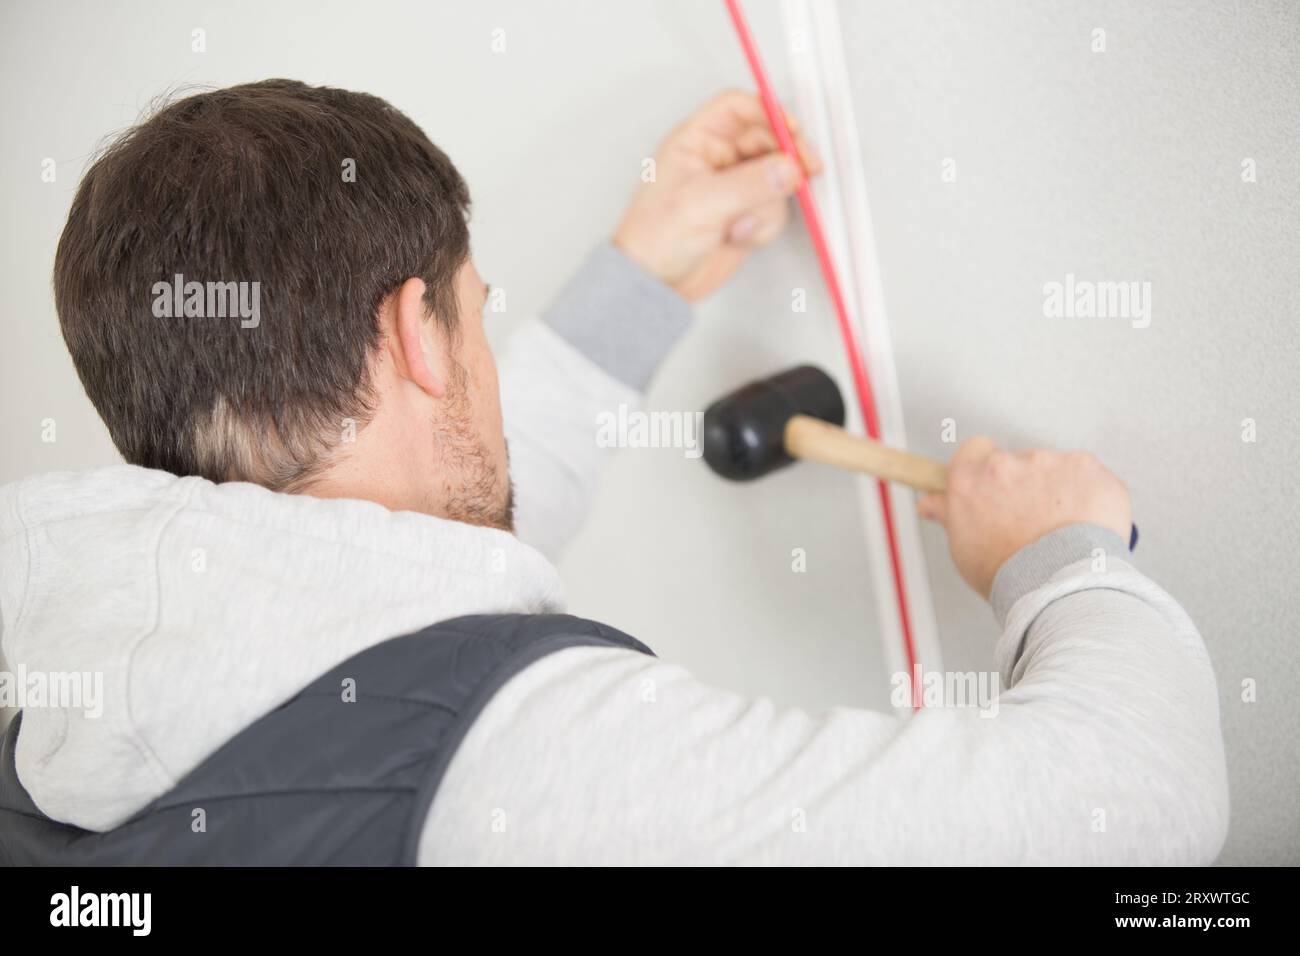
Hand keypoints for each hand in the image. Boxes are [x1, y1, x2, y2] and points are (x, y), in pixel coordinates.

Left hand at [612, 90, 822, 301]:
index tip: (792, 129)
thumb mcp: (701, 205)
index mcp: (695, 142)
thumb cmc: (654, 239)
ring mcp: (734, 186)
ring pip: (776, 176)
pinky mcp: (746, 213)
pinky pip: (774, 208)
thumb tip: (788, 168)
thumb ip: (749, 184)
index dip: (767, 111)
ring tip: (743, 223)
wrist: (656, 284)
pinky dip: (766, 225)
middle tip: (805, 170)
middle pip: (767, 139)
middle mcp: (717, 159)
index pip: (738, 108)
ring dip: (770, 201)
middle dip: (787, 157)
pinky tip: (740, 236)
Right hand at [917, 437, 1131, 598]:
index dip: (983, 468)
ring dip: (1058, 492)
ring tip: (1062, 532)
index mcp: (972, 478)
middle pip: (1016, 462)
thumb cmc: (1011, 574)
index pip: (974, 450)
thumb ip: (948, 515)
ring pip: (1054, 470)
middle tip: (1030, 522)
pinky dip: (1089, 496)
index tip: (992, 487)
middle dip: (1024, 486)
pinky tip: (1086, 525)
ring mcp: (1050, 463)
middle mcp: (1008, 464)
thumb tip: (931, 503)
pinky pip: (1087, 476)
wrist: (1059, 586)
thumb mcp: (964, 548)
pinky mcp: (1087, 469)